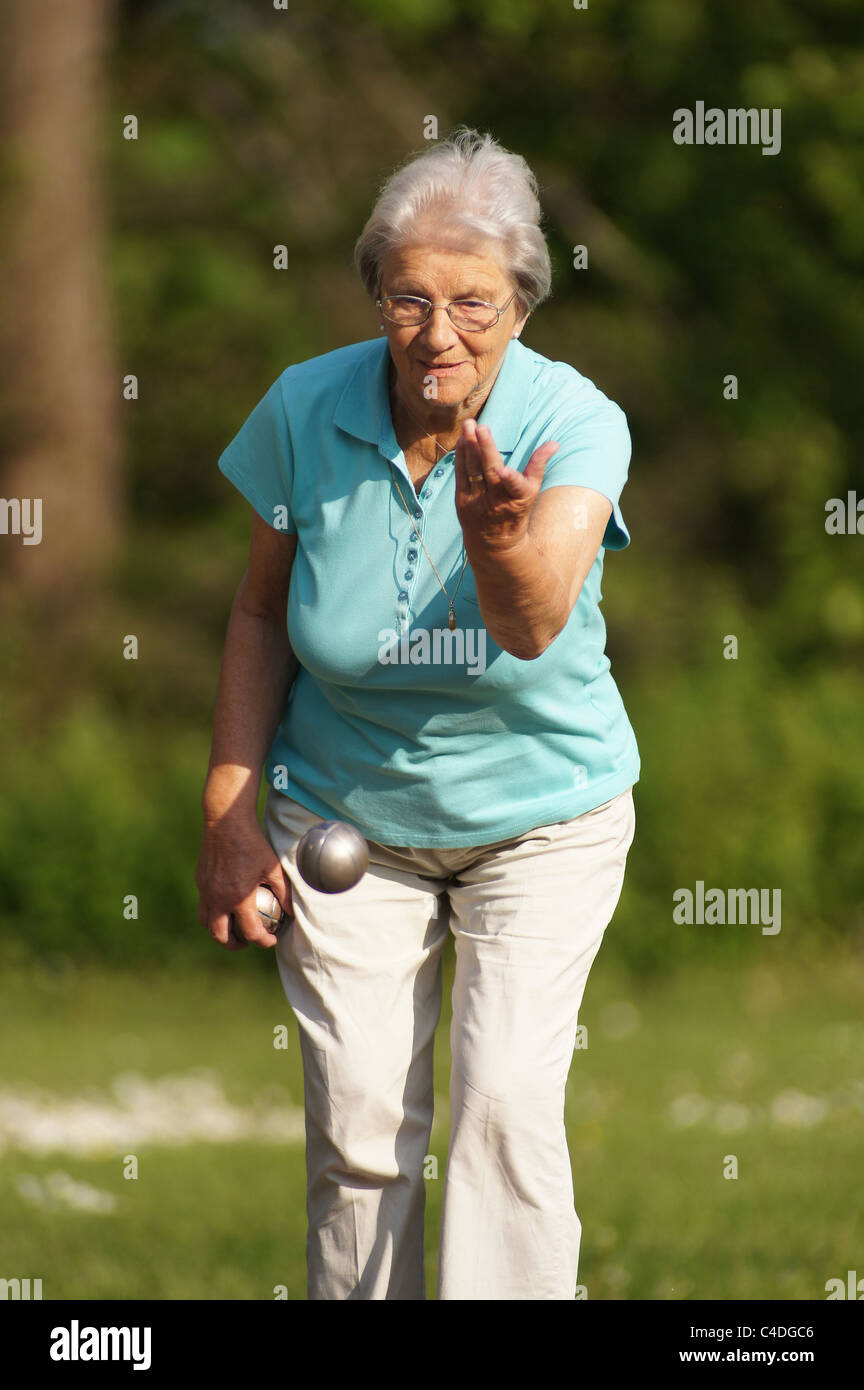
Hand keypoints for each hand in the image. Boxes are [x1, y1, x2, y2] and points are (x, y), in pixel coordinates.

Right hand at [195, 814, 292, 951]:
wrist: (226, 822)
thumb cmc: (253, 844)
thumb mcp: (274, 867)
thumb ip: (283, 892)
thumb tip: (290, 912)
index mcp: (239, 897)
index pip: (250, 932)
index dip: (263, 941)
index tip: (271, 939)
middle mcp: (219, 898)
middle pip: (221, 936)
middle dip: (235, 944)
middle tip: (247, 941)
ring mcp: (206, 891)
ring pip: (207, 924)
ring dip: (219, 932)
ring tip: (232, 930)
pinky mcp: (200, 882)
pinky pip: (204, 906)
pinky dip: (214, 913)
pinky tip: (226, 906)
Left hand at [454, 417, 558, 551]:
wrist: (493, 542)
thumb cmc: (516, 510)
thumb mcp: (532, 492)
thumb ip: (539, 465)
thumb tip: (554, 443)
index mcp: (517, 499)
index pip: (515, 487)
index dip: (511, 479)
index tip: (504, 470)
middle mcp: (496, 501)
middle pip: (489, 471)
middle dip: (485, 448)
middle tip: (481, 427)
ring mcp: (477, 501)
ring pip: (472, 469)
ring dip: (469, 445)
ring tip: (468, 424)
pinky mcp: (461, 500)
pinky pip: (461, 474)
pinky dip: (461, 455)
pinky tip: (462, 439)